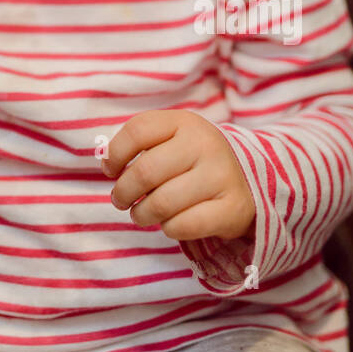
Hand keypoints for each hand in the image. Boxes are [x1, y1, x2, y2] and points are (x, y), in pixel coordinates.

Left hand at [102, 109, 255, 242]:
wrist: (245, 181)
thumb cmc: (191, 161)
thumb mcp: (170, 140)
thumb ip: (138, 145)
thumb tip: (107, 164)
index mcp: (185, 122)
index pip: (137, 131)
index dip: (115, 154)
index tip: (110, 171)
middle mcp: (206, 144)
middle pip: (145, 171)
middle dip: (123, 192)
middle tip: (121, 201)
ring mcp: (222, 175)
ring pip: (162, 203)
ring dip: (142, 215)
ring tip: (141, 214)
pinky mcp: (233, 208)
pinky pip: (184, 225)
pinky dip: (168, 229)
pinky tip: (169, 224)